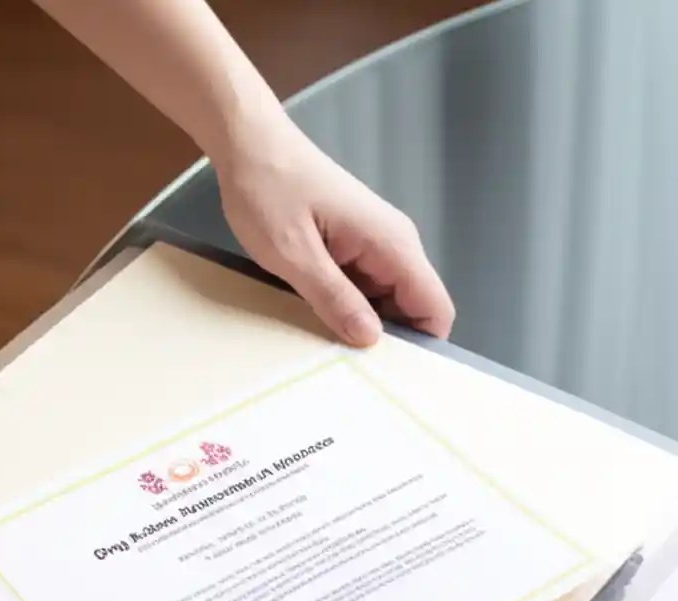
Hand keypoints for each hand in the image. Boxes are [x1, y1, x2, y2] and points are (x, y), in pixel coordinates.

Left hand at [211, 120, 454, 346]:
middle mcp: (391, 242)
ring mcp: (370, 242)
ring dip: (355, 321)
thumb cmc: (267, 188)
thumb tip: (370, 339)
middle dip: (383, 339)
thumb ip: (334, 298)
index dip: (421, 346)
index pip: (435, 307)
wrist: (247, 143)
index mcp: (391, 243)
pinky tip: (309, 313)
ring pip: (381, 299)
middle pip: (410, 308)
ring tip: (318, 340)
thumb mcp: (293, 254)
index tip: (389, 374)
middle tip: (341, 364)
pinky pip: (357, 285)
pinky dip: (339, 303)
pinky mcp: (348, 243)